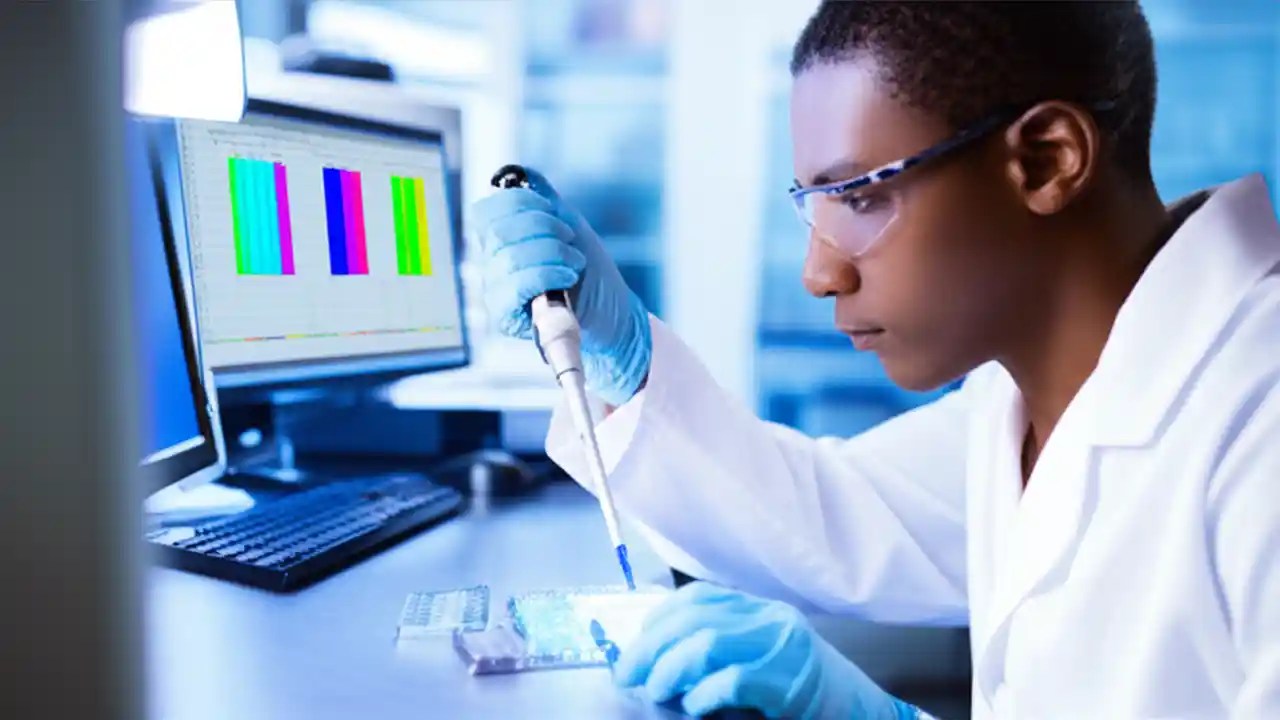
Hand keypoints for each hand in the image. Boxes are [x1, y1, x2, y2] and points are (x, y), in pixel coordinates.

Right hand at [468, 168, 651, 405]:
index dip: (519, 204)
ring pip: (510, 258)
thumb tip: (521, 172)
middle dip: (544, 229)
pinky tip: (566, 278)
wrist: (614, 315)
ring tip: (574, 264)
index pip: (487, 213)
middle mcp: (493, 265)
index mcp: (502, 240)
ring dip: (552, 254)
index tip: (553, 213)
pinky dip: (546, 275)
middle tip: (570, 242)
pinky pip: (514, 288)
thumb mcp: (571, 226)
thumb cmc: (591, 275)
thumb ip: (545, 199)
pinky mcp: (506, 318)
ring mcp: (497, 292)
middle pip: (499, 232)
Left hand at [614, 583, 918, 719]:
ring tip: (658, 693)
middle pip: (692, 618)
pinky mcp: (789, 683)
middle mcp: (772, 620)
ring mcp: (784, 648)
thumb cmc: (805, 695)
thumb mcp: (762, 658)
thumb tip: (655, 660)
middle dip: (649, 647)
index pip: (696, 598)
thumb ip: (723, 647)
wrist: (863, 714)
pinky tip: (694, 706)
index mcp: (761, 610)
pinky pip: (731, 681)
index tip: (636, 646)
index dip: (657, 620)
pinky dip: (702, 695)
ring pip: (705, 643)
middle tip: (628, 676)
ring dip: (670, 670)